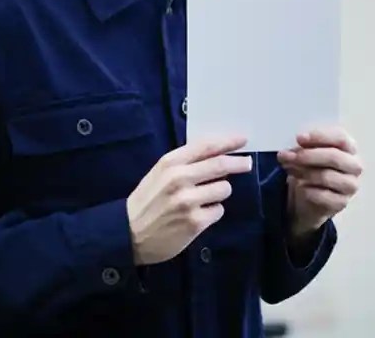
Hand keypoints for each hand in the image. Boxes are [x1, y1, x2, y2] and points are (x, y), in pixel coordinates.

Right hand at [126, 135, 251, 265]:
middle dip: (238, 163)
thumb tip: (216, 153)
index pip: (206, 146)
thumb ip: (184, 163)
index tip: (242, 139)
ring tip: (205, 198)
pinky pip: (218, 210)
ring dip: (220, 192)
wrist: (128, 234)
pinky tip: (198, 215)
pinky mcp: (194, 222)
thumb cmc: (147, 201)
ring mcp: (188, 201)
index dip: (227, 142)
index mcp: (170, 163)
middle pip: (220, 165)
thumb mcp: (159, 174)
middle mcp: (179, 179)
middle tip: (246, 163)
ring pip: (224, 189)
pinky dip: (212, 212)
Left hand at [277, 127, 362, 241]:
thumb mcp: (307, 152)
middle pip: (334, 157)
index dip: (320, 137)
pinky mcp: (342, 203)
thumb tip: (291, 151)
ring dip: (304, 172)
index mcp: (349, 147)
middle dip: (308, 156)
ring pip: (326, 176)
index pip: (340, 138)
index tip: (299, 138)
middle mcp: (354, 165)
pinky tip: (301, 187)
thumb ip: (302, 148)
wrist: (311, 196)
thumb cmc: (312, 167)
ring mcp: (350, 185)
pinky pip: (322, 195)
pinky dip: (307, 190)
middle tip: (288, 156)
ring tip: (289, 169)